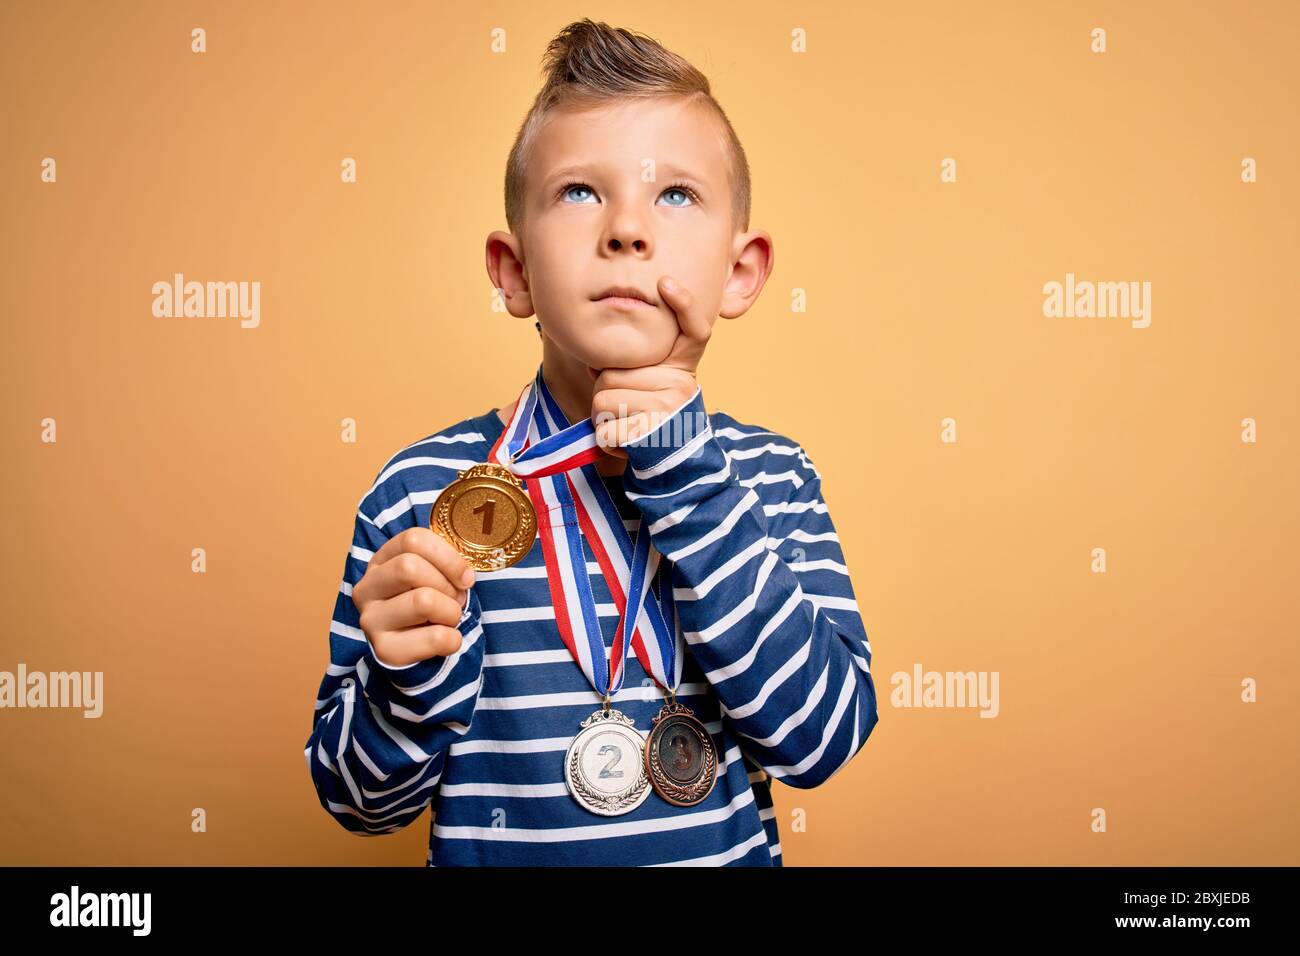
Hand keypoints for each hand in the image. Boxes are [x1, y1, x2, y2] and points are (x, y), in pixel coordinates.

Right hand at [352, 527, 474, 667]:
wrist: (416, 651)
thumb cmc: (430, 604)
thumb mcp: (432, 574)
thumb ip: (443, 561)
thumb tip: (466, 573)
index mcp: (380, 561)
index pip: (413, 540)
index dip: (447, 556)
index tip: (465, 576)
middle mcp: (366, 589)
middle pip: (410, 567)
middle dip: (446, 585)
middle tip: (456, 599)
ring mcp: (371, 620)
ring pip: (423, 601)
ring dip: (451, 612)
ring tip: (449, 619)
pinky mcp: (385, 651)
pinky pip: (436, 637)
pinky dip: (453, 638)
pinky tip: (446, 639)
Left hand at [590, 275, 712, 456]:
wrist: (676, 465)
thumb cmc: (655, 420)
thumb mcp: (654, 386)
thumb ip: (632, 366)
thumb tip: (594, 364)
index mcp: (683, 369)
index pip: (694, 330)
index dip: (683, 304)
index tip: (666, 282)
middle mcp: (680, 385)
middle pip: (612, 372)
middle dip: (607, 391)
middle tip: (629, 408)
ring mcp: (667, 409)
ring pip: (602, 398)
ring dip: (603, 416)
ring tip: (627, 424)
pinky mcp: (649, 435)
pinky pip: (604, 427)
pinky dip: (606, 439)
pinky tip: (626, 442)